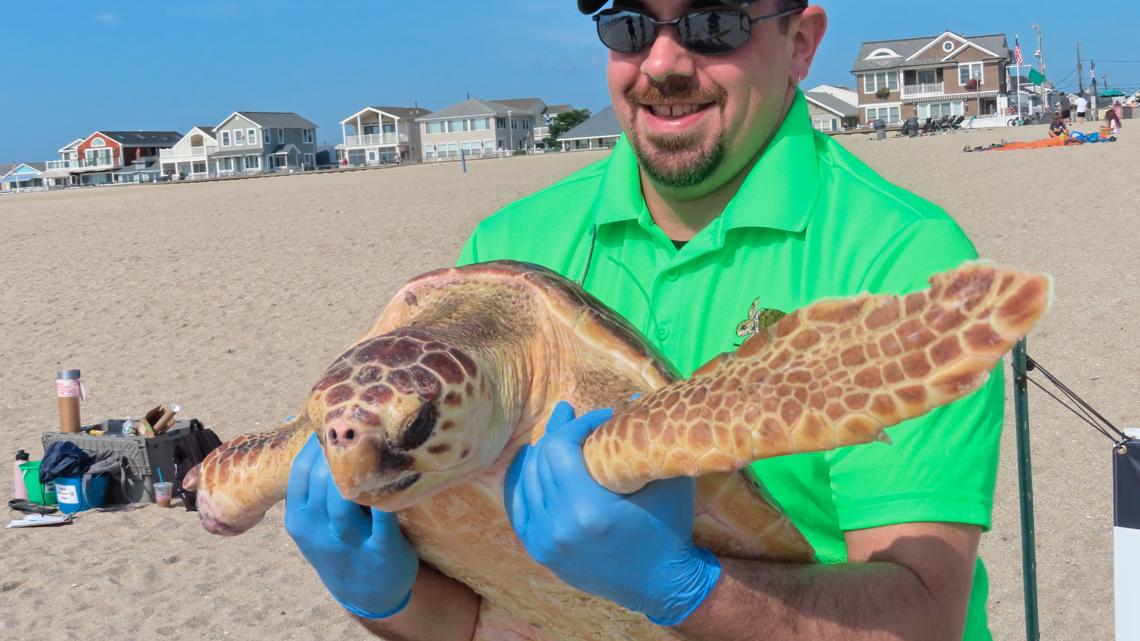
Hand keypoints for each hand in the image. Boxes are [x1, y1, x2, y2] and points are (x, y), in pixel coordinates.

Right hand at [285, 434, 418, 618]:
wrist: (369, 594)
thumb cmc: (340, 544)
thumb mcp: (314, 522)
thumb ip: (310, 484)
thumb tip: (300, 425)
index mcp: (298, 520)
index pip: (300, 471)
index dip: (317, 442)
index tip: (336, 421)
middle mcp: (317, 532)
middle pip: (321, 480)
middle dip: (339, 450)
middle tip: (359, 425)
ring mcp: (348, 543)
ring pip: (345, 499)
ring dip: (359, 469)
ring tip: (374, 444)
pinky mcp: (381, 550)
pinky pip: (383, 516)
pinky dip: (388, 494)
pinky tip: (395, 472)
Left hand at [504, 401, 720, 625]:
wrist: (661, 584)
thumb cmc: (668, 529)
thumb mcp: (666, 483)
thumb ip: (648, 441)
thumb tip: (634, 398)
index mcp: (587, 509)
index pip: (559, 448)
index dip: (576, 425)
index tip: (601, 417)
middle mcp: (558, 526)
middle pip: (540, 461)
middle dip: (558, 433)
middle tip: (573, 416)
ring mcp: (544, 542)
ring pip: (527, 481)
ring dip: (541, 454)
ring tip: (558, 434)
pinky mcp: (541, 551)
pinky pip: (520, 505)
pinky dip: (525, 481)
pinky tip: (534, 462)